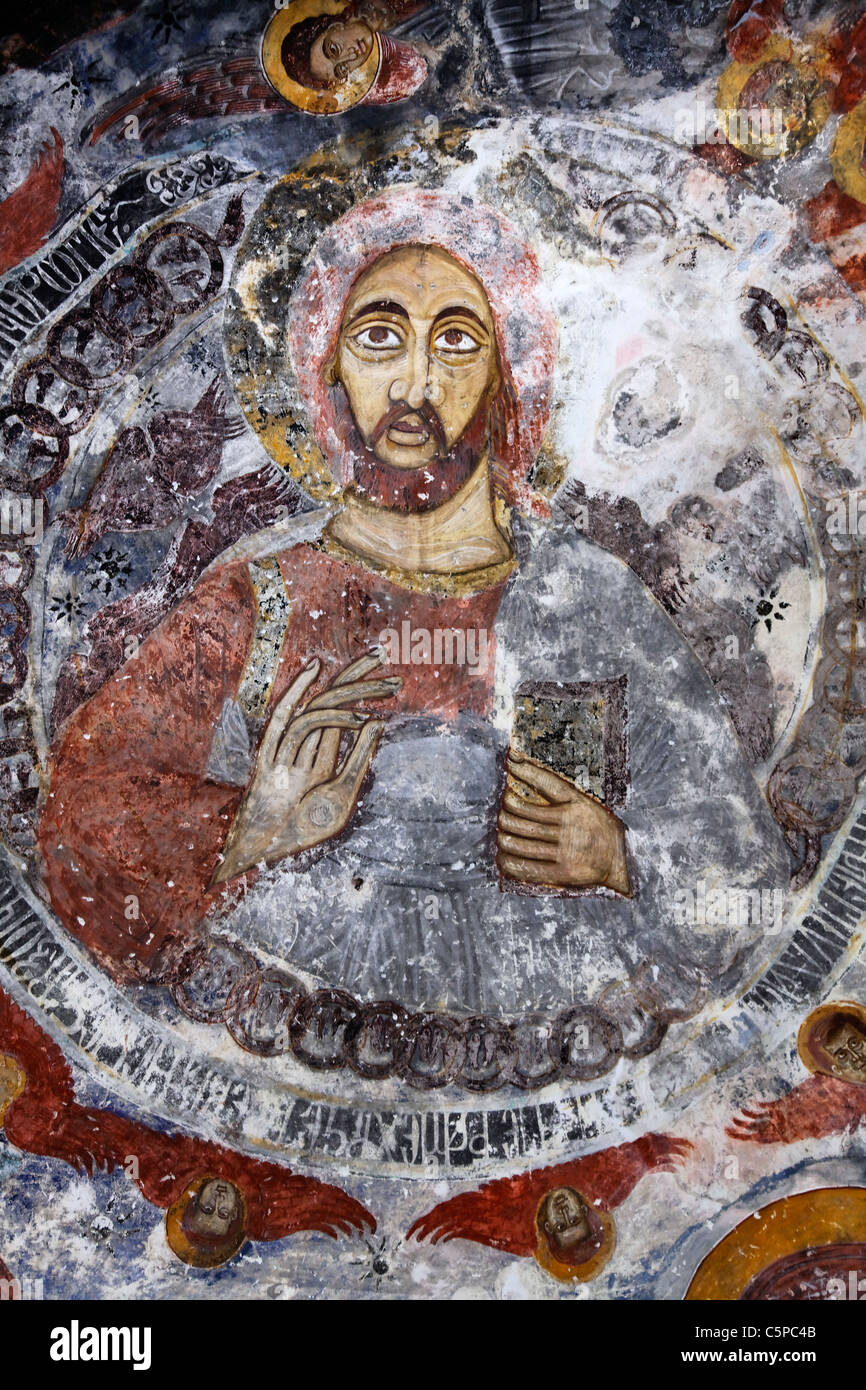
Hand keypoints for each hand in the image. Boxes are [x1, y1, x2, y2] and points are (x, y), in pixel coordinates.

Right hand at [212, 651, 399, 881]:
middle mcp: (306, 746)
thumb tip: (377, 720)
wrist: (265, 855)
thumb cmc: (301, 830)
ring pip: (317, 706)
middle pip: (331, 700)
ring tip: (380, 681)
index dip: (364, 690)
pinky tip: (326, 681)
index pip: (345, 712)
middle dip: (356, 676)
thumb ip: (358, 760)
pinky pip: (287, 721)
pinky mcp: (268, 757)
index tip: (392, 679)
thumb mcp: (341, 795)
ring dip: (347, 689)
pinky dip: (310, 702)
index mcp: (322, 755)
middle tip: (382, 654)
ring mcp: (286, 749)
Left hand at [496, 750, 630, 894]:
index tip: (510, 759)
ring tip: (502, 833)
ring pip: (520, 841)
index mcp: (578, 805)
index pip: (546, 782)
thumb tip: (523, 767)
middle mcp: (571, 826)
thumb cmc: (598, 828)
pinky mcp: (563, 873)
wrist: (622, 861)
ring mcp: (567, 851)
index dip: (526, 770)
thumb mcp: (586, 803)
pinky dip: (509, 861)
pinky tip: (504, 856)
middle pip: (522, 815)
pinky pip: (527, 867)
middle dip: (506, 813)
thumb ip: (559, 790)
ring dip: (504, 836)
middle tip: (503, 813)